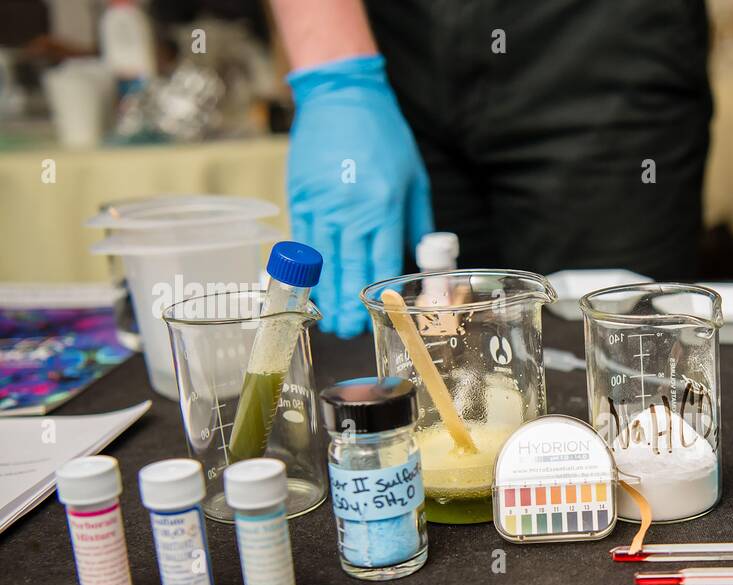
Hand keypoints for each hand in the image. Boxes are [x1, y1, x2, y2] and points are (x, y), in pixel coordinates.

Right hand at [286, 55, 432, 337]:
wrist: (342, 97)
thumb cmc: (385, 136)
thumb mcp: (414, 179)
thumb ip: (417, 223)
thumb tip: (423, 259)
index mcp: (382, 208)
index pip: (379, 263)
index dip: (375, 296)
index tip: (373, 319)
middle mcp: (350, 211)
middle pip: (347, 269)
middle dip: (346, 305)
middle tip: (346, 332)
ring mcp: (321, 205)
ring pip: (322, 262)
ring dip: (325, 293)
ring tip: (328, 319)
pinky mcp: (301, 197)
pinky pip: (304, 241)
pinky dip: (308, 266)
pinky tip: (311, 286)